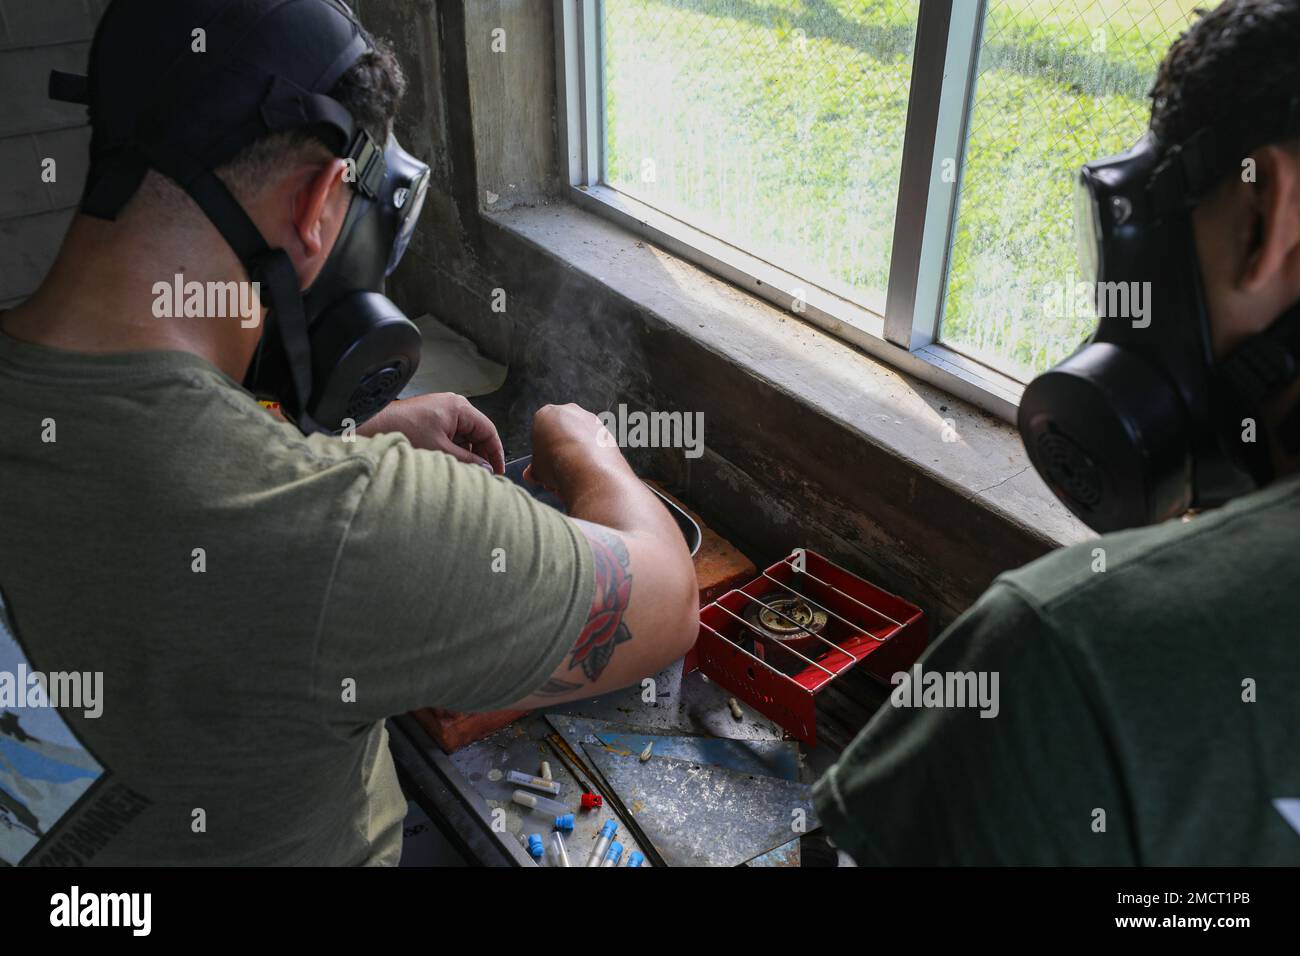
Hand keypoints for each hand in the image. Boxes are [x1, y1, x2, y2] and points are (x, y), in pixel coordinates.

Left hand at [359, 394, 505, 473]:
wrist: (372, 425)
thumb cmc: (403, 430)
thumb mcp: (441, 450)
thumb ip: (467, 461)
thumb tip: (485, 469)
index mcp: (459, 407)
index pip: (489, 430)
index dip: (495, 453)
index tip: (497, 471)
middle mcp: (453, 406)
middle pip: (478, 433)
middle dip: (480, 455)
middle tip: (482, 475)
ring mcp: (442, 412)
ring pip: (464, 437)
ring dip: (466, 454)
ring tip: (464, 472)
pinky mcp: (431, 420)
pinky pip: (451, 436)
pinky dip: (453, 450)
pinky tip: (450, 463)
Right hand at [526, 403, 632, 500]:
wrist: (589, 471)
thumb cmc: (559, 466)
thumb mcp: (537, 471)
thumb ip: (535, 469)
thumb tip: (533, 474)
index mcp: (546, 414)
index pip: (539, 433)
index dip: (541, 454)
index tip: (543, 467)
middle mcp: (570, 411)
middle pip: (560, 435)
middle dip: (558, 455)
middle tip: (556, 475)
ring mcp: (591, 420)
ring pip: (579, 441)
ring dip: (576, 458)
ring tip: (573, 478)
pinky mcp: (606, 432)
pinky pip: (594, 447)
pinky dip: (591, 459)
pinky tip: (588, 475)